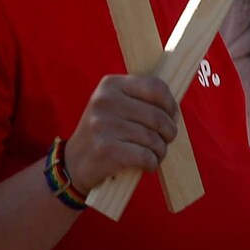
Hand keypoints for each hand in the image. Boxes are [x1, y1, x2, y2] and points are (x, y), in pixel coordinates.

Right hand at [60, 74, 178, 190]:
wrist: (74, 162)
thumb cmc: (106, 133)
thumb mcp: (115, 106)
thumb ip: (141, 101)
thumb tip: (175, 111)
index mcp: (110, 85)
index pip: (155, 87)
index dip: (170, 104)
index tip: (172, 117)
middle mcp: (105, 101)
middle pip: (158, 116)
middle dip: (169, 132)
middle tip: (166, 140)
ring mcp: (103, 125)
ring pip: (153, 138)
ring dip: (160, 150)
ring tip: (155, 154)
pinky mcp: (105, 149)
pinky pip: (145, 156)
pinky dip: (152, 163)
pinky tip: (148, 164)